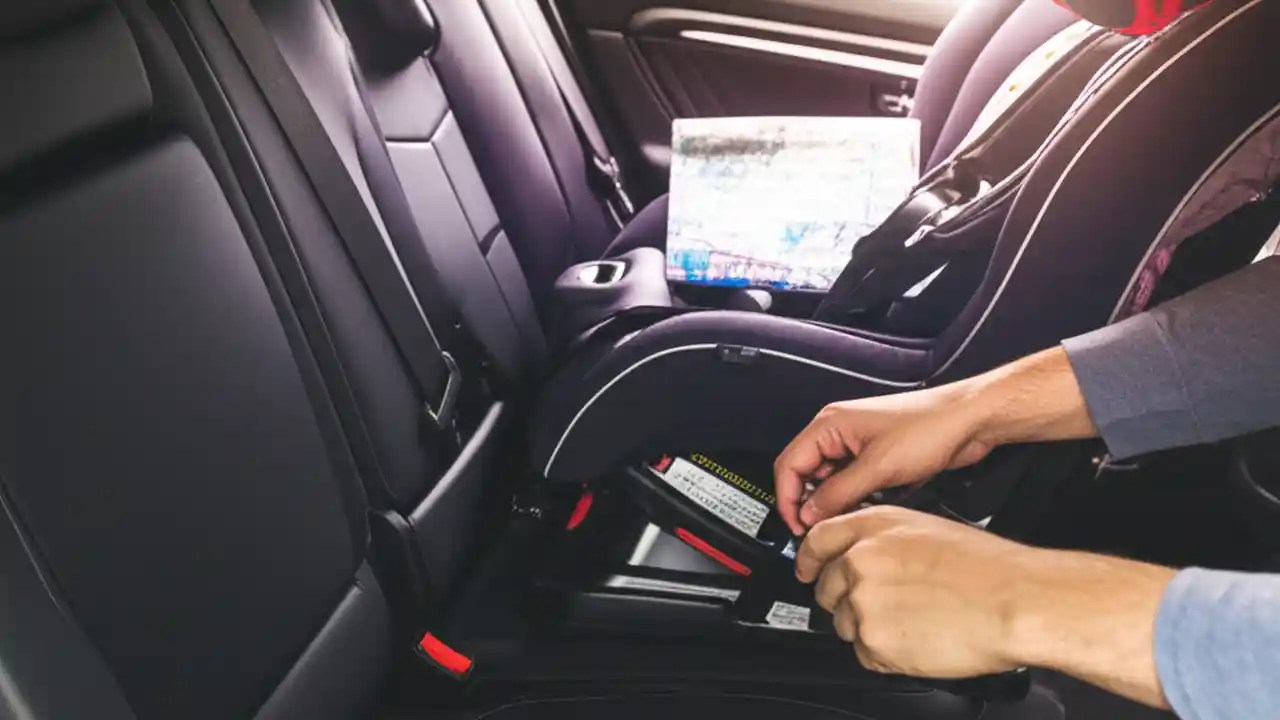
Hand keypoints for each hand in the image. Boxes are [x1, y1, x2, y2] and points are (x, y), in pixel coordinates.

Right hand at [773, 348, 1096, 532]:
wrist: (969, 420)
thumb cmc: (930, 427)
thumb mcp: (878, 467)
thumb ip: (838, 493)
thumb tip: (810, 514)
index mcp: (829, 425)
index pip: (788, 464)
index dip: (787, 499)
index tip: (796, 527)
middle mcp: (838, 431)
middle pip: (804, 472)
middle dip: (806, 503)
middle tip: (814, 531)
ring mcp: (856, 443)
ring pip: (827, 479)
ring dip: (831, 501)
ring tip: (843, 520)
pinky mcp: (875, 455)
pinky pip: (849, 480)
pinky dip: (850, 497)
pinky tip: (861, 508)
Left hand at [796, 506, 1035, 677]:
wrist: (1015, 601)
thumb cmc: (987, 567)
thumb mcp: (926, 528)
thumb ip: (885, 540)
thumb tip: (866, 554)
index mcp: (873, 527)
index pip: (816, 540)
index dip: (808, 558)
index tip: (806, 568)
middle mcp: (860, 560)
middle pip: (826, 587)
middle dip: (844, 599)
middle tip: (879, 605)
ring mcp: (863, 602)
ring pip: (844, 623)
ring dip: (868, 628)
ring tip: (911, 622)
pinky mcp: (874, 641)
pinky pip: (865, 654)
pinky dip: (885, 654)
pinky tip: (916, 639)